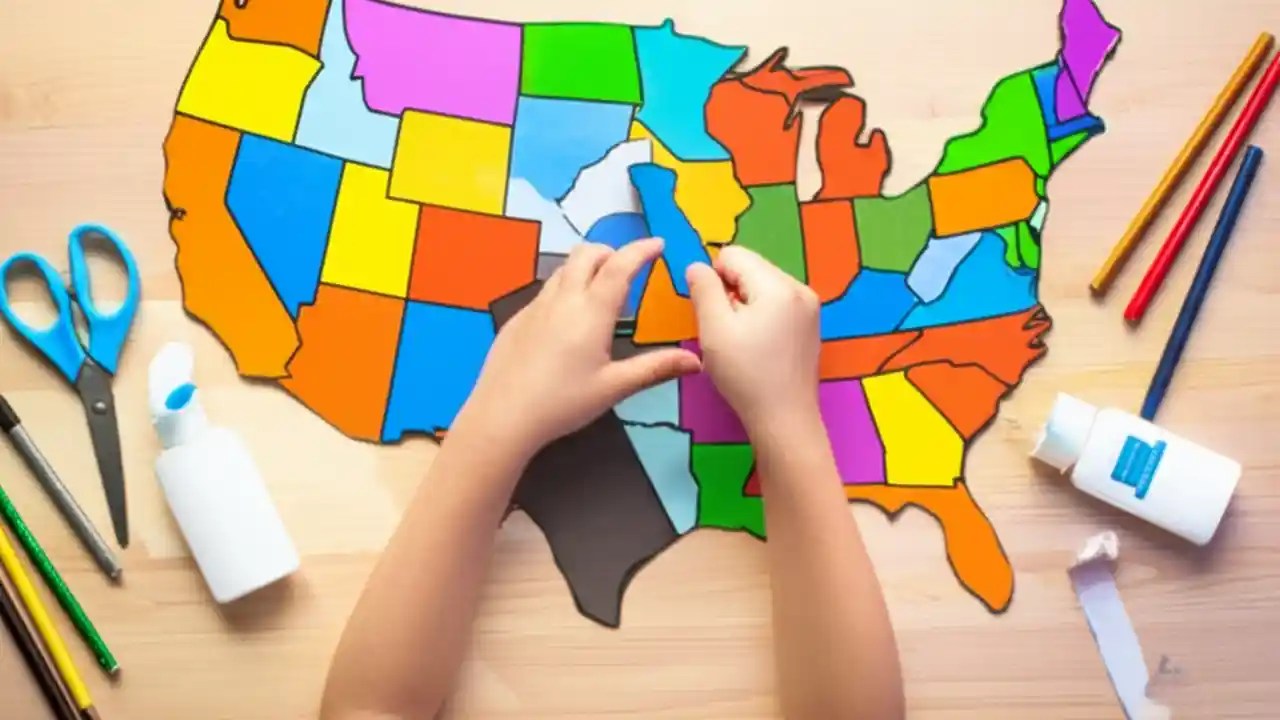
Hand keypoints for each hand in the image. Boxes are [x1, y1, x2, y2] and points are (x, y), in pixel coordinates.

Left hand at [459, 239, 700, 457]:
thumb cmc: (563, 402)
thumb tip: (696, 362)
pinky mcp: (517, 320)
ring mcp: (535, 307)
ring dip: (586, 268)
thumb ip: (655, 369)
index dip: (641, 250)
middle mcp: (563, 299)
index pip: (620, 265)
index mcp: (591, 311)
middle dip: (611, 252)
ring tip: (599, 292)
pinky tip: (566, 323)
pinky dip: (564, 291)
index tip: (657, 244)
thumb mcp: (614, 387)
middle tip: (628, 268)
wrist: (502, 415)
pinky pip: (545, 292)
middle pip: (587, 254)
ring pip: (563, 270)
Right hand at [686, 246, 821, 433]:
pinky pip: (777, 303)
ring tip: (743, 341)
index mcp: (778, 285)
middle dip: (731, 292)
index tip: (715, 314)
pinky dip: (761, 316)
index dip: (714, 279)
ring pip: (763, 286)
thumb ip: (703, 289)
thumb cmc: (745, 374)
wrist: (784, 419)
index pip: (733, 255)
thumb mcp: (714, 329)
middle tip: (728, 331)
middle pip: (751, 268)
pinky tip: (758, 346)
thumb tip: (697, 265)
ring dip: (745, 305)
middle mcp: (799, 288)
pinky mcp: (810, 325)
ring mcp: (809, 307)